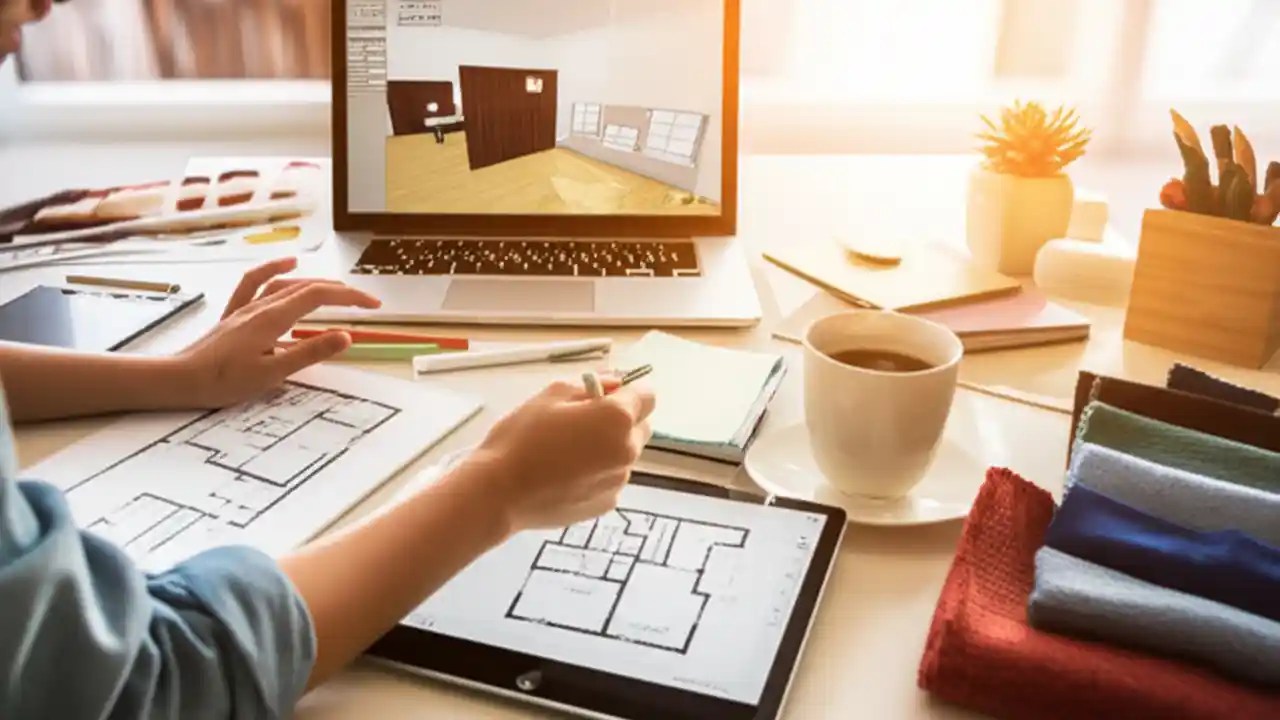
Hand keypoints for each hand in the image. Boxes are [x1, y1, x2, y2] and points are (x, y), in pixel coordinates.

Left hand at [175, 257, 380, 407]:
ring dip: (316, 283)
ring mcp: (247, 308)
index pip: (321, 297)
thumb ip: (311, 352)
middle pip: (309, 287)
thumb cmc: (223, 380)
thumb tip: (345, 336)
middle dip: (342, 291)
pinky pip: (256, 283)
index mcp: (273, 318)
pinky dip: (274, 270)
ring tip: (338, 290)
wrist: (181, 379)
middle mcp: (261, 307)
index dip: (351, 297)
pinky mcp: (236, 315)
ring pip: (288, 285)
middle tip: (366, 303)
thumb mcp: (274, 372)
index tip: (373, 305)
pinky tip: (288, 264)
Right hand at [464, 374, 655, 532]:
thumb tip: (614, 383)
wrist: (500, 492)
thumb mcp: (552, 394)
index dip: (628, 392)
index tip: (605, 396)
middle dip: (621, 420)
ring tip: (570, 452)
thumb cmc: (522, 438)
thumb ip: (591, 384)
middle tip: (583, 423)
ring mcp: (620, 480)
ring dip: (609, 448)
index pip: (647, 395)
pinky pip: (612, 478)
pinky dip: (599, 473)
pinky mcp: (608, 503)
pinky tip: (568, 475)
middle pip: (641, 426)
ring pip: (626, 454)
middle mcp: (628, 450)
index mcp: (617, 418)